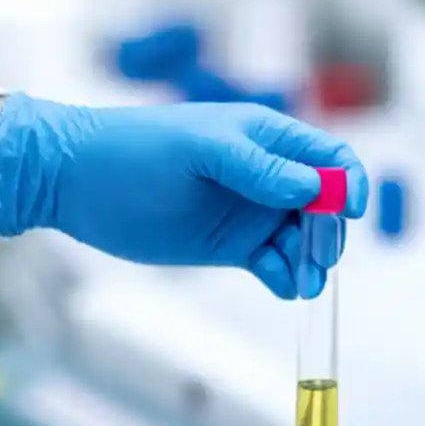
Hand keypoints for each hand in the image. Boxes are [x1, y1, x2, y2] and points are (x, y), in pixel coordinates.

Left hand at [0, 93, 367, 297]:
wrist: (75, 181)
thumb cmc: (134, 150)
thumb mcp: (197, 150)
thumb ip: (255, 167)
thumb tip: (310, 186)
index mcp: (266, 138)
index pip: (330, 157)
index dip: (349, 183)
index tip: (349, 213)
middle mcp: (267, 175)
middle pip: (324, 206)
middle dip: (329, 233)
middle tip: (315, 258)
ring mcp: (249, 213)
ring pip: (301, 241)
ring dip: (310, 262)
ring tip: (301, 283)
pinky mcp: (230, 247)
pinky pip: (273, 264)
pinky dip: (285, 277)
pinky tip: (283, 287)